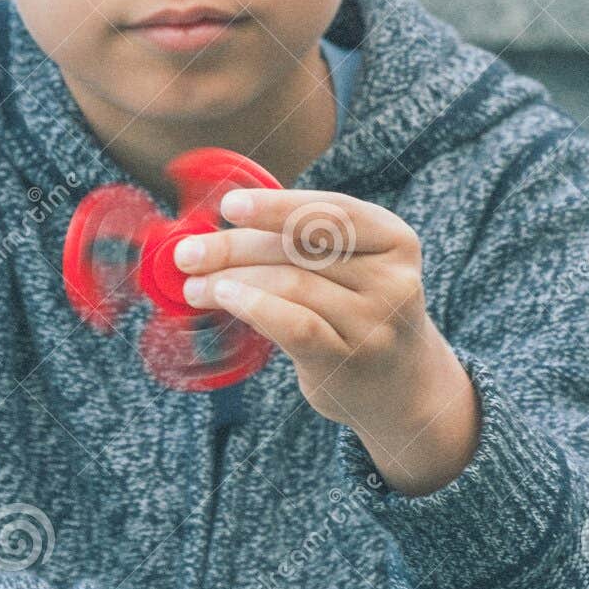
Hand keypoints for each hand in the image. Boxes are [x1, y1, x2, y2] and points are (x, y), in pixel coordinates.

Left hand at [172, 188, 478, 495]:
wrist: (400, 383)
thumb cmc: (357, 310)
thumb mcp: (353, 266)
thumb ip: (304, 242)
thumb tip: (220, 225)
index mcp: (395, 239)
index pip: (332, 212)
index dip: (278, 206)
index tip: (229, 206)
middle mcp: (393, 278)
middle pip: (301, 249)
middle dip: (236, 246)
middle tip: (188, 253)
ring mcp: (374, 322)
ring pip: (291, 285)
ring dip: (232, 280)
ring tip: (195, 284)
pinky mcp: (349, 360)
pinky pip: (294, 325)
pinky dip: (252, 307)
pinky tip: (224, 299)